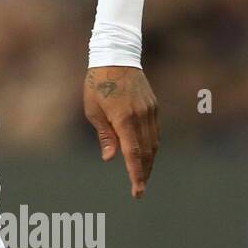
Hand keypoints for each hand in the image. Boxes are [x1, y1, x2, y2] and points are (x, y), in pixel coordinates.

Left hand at [83, 66, 159, 197]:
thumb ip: (105, 135)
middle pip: (147, 152)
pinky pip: (154, 132)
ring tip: (142, 175)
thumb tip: (111, 158)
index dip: (136, 174)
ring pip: (154, 143)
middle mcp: (141, 117)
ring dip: (149, 161)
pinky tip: (145, 154)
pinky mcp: (153, 106)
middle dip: (144, 172)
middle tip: (139, 188)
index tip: (138, 191)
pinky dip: (151, 146)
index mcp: (124, 119)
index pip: (133, 154)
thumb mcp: (93, 110)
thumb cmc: (98, 83)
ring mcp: (150, 111)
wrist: (117, 56)